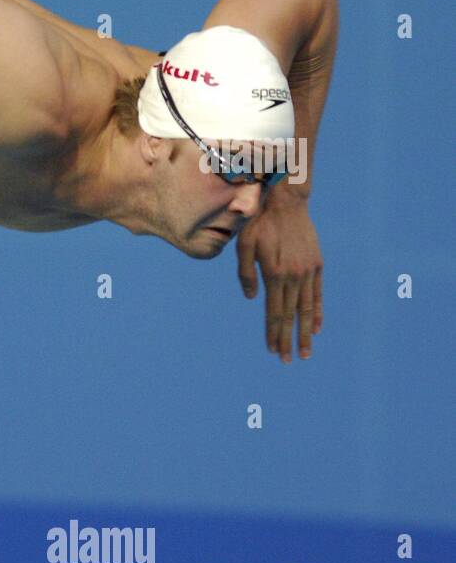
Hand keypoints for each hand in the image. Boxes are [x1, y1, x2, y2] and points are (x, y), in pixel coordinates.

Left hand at [236, 197, 322, 361]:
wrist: (286, 202)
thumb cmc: (259, 223)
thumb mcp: (243, 246)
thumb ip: (245, 273)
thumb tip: (251, 299)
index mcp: (274, 274)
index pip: (273, 312)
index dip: (273, 332)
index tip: (272, 350)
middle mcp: (294, 276)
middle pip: (291, 315)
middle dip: (289, 340)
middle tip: (289, 360)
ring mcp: (308, 271)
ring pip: (307, 308)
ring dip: (306, 332)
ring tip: (305, 352)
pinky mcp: (317, 264)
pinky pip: (318, 293)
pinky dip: (317, 311)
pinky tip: (316, 327)